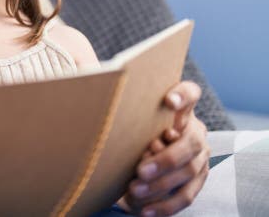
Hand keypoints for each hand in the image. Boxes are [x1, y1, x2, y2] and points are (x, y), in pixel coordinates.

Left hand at [124, 81, 209, 215]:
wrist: (143, 152)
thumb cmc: (133, 127)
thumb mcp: (131, 117)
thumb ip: (128, 111)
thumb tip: (99, 101)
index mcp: (182, 109)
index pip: (190, 93)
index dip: (183, 95)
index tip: (168, 100)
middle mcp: (195, 130)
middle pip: (191, 143)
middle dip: (166, 158)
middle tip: (140, 169)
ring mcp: (200, 156)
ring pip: (188, 171)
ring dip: (161, 184)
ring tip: (134, 190)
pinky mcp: (197, 179)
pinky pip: (186, 196)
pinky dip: (164, 205)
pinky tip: (144, 211)